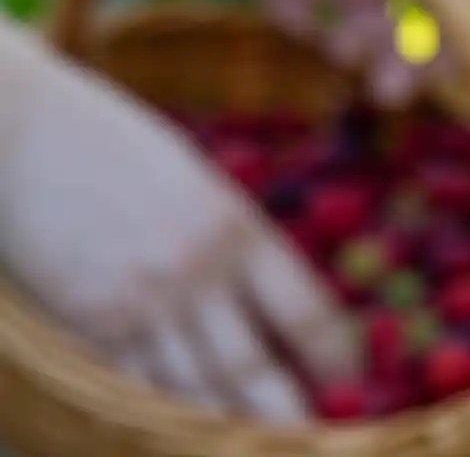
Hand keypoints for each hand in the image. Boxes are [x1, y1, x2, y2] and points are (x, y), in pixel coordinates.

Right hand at [0, 22, 357, 421]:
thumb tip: (270, 297)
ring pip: (198, 392)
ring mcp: (140, 304)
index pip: (309, 313)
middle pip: (257, 369)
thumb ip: (235, 240)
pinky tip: (192, 438)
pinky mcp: (89, 322)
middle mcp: (197, 273)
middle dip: (294, 418)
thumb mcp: (198, 181)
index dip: (338, 358)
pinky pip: (138, 386)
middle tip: (322, 444)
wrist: (21, 128)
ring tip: (265, 450)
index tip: (353, 380)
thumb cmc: (113, 143)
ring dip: (234, 431)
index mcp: (237, 228)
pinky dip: (168, 417)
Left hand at [192, 0, 469, 105]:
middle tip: (387, 92)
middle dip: (407, 63)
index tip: (442, 69)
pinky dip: (307, 30)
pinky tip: (307, 24)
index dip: (454, 37)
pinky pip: (302, 20)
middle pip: (410, 25)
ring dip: (363, 52)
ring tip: (342, 49)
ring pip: (362, 32)